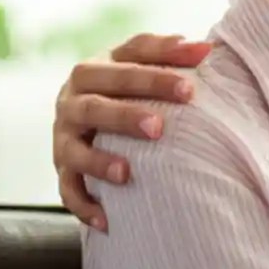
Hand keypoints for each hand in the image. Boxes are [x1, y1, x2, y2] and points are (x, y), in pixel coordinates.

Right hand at [53, 33, 210, 229]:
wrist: (90, 108)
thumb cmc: (129, 81)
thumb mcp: (143, 59)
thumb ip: (171, 52)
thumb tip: (206, 47)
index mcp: (92, 70)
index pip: (122, 68)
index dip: (155, 77)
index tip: (191, 89)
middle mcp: (71, 103)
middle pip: (93, 107)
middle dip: (124, 117)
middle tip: (159, 128)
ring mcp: (63, 138)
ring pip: (73, 151)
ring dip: (97, 162)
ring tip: (126, 172)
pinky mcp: (63, 169)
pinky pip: (67, 191)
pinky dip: (84, 206)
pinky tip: (107, 220)